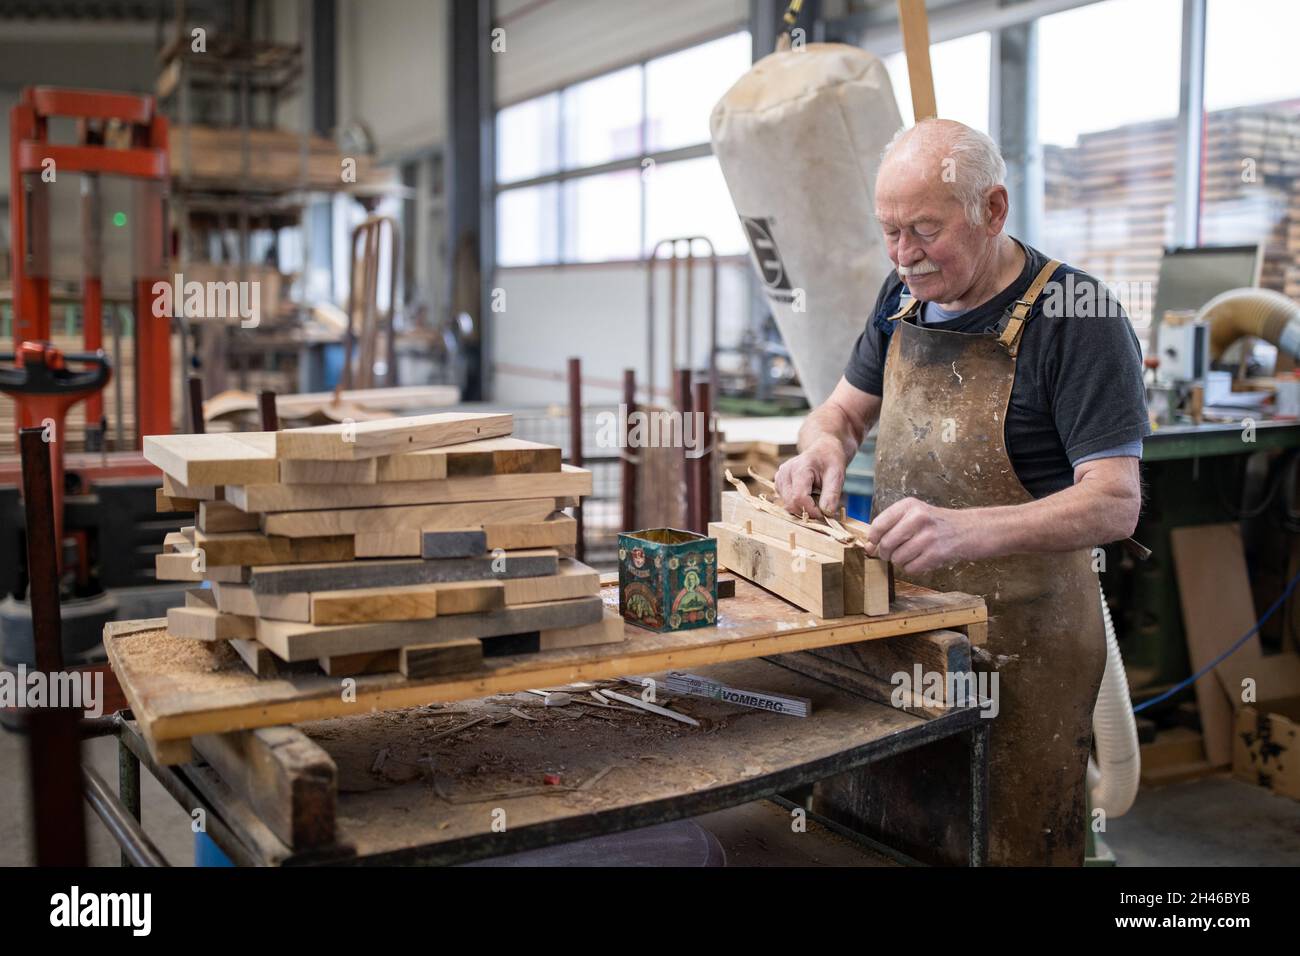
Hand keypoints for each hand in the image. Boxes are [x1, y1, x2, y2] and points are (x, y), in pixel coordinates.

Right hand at [774, 438, 846, 517]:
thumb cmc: (830, 461)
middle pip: (791, 503)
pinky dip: (797, 504)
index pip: (799, 497)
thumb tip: (827, 513)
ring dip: (802, 508)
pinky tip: (808, 496)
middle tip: (822, 508)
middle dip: (807, 511)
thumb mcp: (837, 476)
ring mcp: (779, 478)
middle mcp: (784, 472)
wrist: (823, 451)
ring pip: (787, 505)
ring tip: (815, 498)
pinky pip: (786, 502)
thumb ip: (832, 495)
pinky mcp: (778, 484)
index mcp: (799, 468)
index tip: (825, 513)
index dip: (812, 510)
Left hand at [864, 497, 978, 573]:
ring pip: (897, 558)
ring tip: (911, 554)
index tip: (875, 543)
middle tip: (892, 553)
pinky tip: (921, 559)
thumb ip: (890, 527)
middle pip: (886, 544)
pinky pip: (911, 568)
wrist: (970, 529)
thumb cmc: (936, 524)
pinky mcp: (936, 553)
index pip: (878, 525)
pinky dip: (912, 568)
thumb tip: (868, 547)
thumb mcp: (914, 515)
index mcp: (909, 505)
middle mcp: (918, 518)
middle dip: (885, 553)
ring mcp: (928, 536)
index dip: (873, 539)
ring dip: (900, 561)